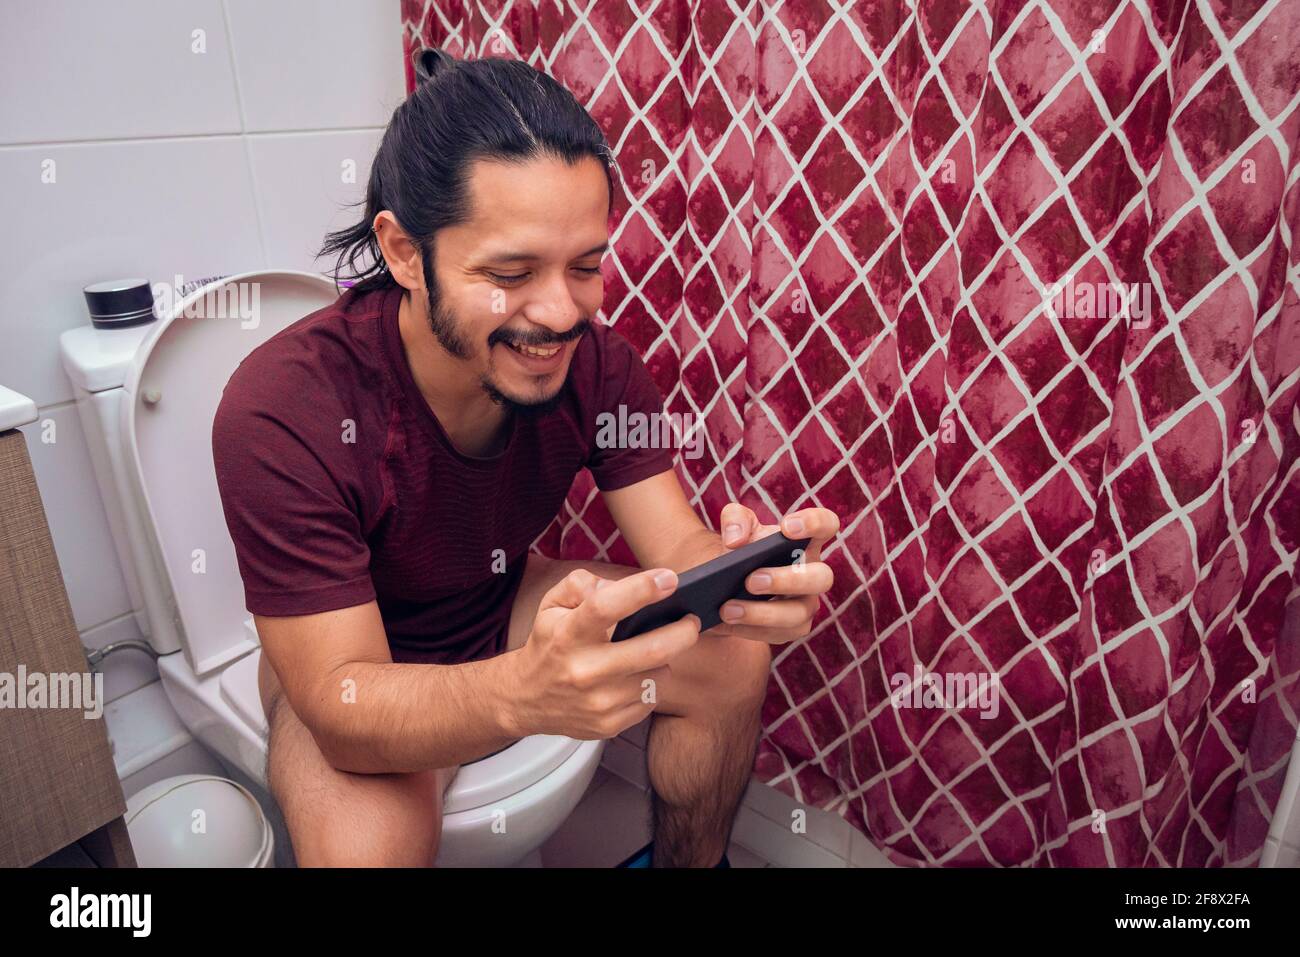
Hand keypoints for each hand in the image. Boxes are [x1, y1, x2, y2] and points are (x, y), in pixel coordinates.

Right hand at [504, 567, 700, 739]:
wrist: (526, 698)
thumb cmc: (549, 644)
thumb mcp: (552, 605)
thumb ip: (581, 584)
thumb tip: (622, 586)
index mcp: (568, 635)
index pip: (605, 608)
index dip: (642, 590)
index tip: (669, 579)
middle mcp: (584, 671)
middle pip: (651, 650)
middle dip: (683, 631)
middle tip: (691, 619)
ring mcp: (598, 703)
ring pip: (658, 675)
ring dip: (665, 659)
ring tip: (654, 649)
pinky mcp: (609, 725)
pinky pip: (651, 699)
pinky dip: (652, 683)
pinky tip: (637, 675)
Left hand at [714, 503, 839, 643]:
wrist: (728, 584)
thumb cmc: (743, 550)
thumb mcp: (736, 528)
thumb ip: (735, 520)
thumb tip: (735, 540)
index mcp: (806, 541)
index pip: (827, 525)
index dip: (814, 523)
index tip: (786, 527)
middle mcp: (814, 573)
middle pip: (822, 578)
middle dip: (787, 580)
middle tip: (751, 581)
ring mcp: (806, 604)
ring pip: (798, 614)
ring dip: (762, 613)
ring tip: (727, 609)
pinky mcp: (792, 629)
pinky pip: (777, 634)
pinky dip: (749, 629)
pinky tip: (725, 623)